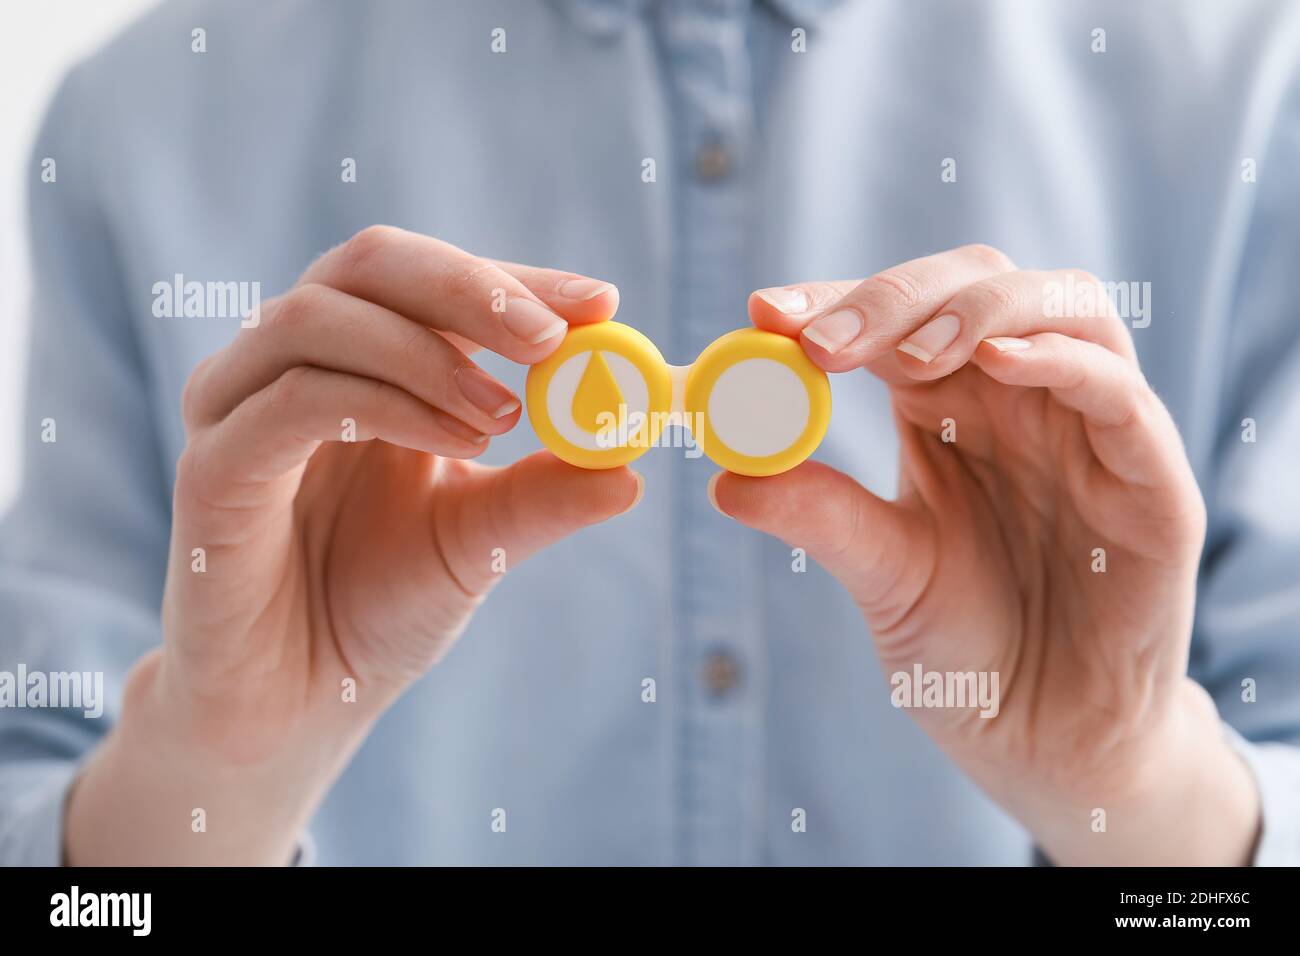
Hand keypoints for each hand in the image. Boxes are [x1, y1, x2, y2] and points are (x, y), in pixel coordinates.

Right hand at [66, 226, 639, 863]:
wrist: (300, 703)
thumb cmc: (380, 607)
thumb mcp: (480, 541)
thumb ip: (543, 495)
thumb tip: (634, 467)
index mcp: (359, 362)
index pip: (429, 280)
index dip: (513, 281)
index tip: (599, 301)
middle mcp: (291, 365)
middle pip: (370, 264)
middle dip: (470, 290)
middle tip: (551, 336)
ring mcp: (238, 409)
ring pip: (319, 316)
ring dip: (427, 353)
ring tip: (504, 416)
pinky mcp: (211, 470)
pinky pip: (292, 400)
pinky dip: (382, 403)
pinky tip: (453, 444)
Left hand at [717, 245, 1258, 863]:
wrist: (1044, 737)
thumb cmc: (966, 647)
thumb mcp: (883, 573)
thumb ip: (821, 516)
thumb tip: (726, 477)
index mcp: (950, 405)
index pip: (898, 316)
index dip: (835, 301)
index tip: (766, 313)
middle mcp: (1020, 397)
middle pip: (975, 285)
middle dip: (894, 299)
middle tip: (820, 340)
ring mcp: (1089, 426)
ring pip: (1058, 306)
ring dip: (977, 309)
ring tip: (905, 355)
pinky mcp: (1148, 474)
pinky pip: (1115, 388)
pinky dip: (1060, 359)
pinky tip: (999, 363)